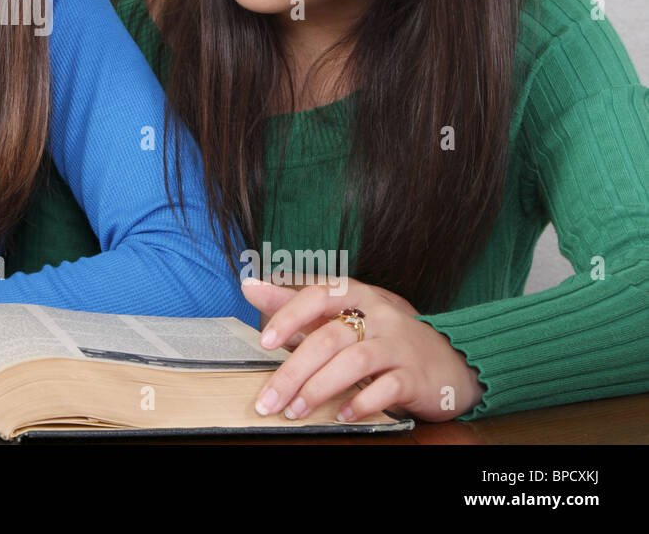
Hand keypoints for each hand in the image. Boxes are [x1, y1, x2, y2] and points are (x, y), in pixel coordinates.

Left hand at [240, 276, 485, 422]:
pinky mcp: (415, 375)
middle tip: (269, 400)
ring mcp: (398, 345)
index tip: (264, 341)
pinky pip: (386, 389)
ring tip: (295, 410)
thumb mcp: (341, 313)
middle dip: (293, 372)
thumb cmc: (382, 335)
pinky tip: (342, 415)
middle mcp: (378, 315)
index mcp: (356, 294)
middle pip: (329, 338)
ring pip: (354, 362)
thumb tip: (250, 286)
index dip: (289, 316)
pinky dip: (361, 403)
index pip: (318, 295)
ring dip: (319, 389)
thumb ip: (295, 303)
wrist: (451, 359)